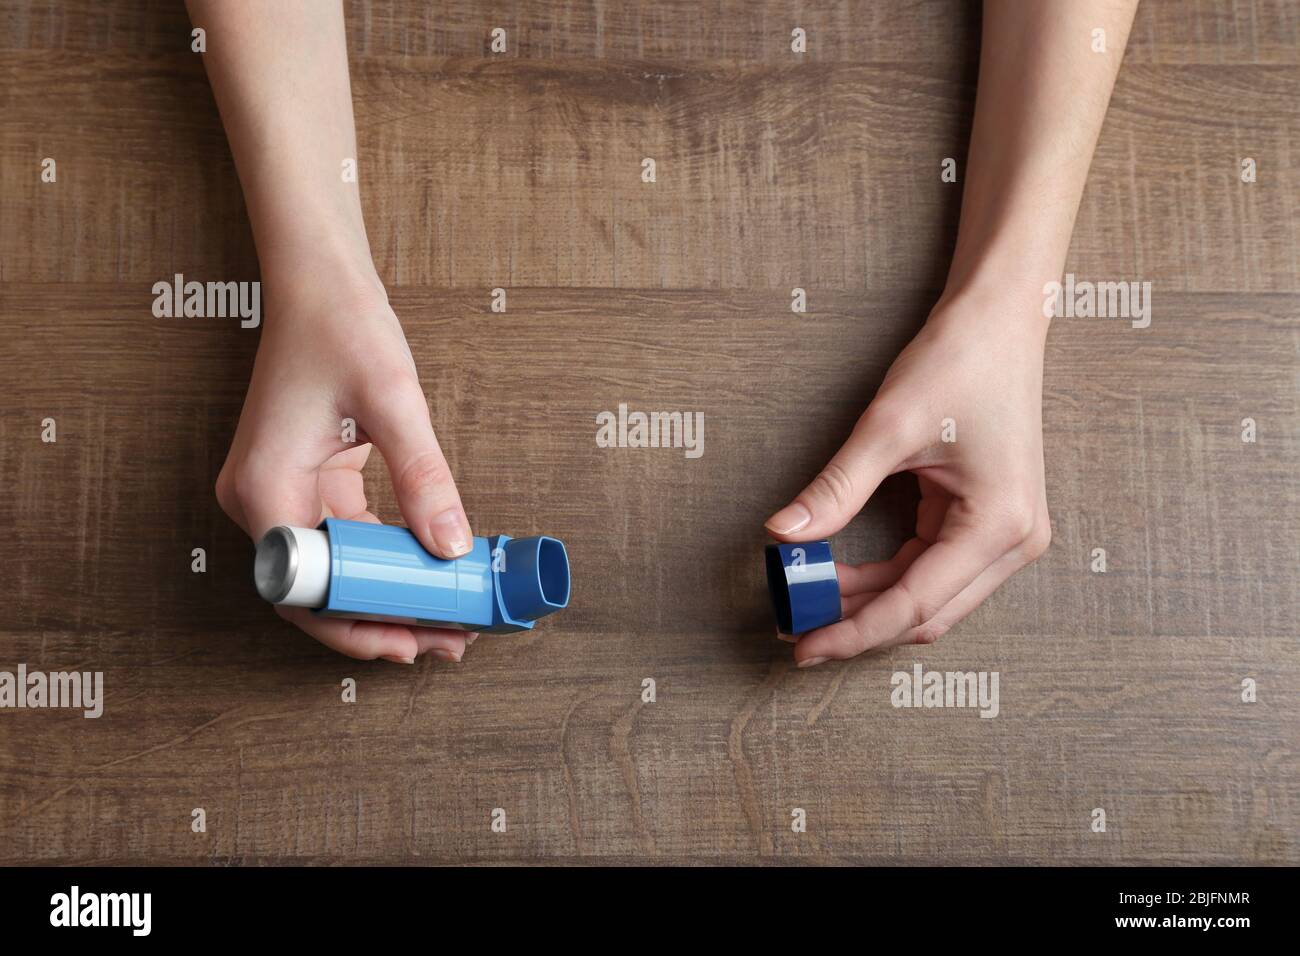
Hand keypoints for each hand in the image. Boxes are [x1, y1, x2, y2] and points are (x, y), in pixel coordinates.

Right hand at [216, 269, 474, 663]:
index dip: (354, 628)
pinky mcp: (305, 484)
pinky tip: (426, 573)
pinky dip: (384, 562)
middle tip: (446, 640)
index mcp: (264, 488)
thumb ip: (424, 477)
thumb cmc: (343, 327)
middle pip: (315, 591)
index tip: (409, 643)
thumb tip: (453, 546)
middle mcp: (261, 500)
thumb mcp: (393, 402)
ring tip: (447, 617)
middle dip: (379, 622)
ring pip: (332, 571)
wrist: (321, 283)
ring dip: (387, 596)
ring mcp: (280, 494)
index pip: (302, 590)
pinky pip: (344, 541)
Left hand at [764, 290, 1052, 665]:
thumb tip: (781, 535)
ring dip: (869, 603)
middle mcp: (1013, 542)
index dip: (852, 631)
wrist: (999, 321)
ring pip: (929, 598)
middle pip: (925, 614)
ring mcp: (1007, 537)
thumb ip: (836, 489)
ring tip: (808, 598)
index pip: (914, 604)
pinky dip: (887, 579)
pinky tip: (841, 576)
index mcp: (998, 525)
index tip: (801, 646)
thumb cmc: (957, 362)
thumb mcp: (887, 427)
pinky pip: (933, 571)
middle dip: (857, 624)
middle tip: (792, 625)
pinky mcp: (990, 524)